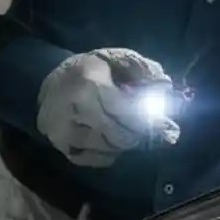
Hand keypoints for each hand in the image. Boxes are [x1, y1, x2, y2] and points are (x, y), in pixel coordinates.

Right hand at [36, 48, 181, 167]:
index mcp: (89, 83)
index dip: (149, 119)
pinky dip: (110, 154)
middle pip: (119, 135)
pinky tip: (112, 139)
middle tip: (147, 128)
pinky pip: (95, 160)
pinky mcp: (59, 146)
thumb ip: (145, 71)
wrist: (52, 79)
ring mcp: (62, 131)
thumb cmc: (92, 68)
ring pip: (109, 149)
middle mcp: (72, 109)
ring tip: (128, 129)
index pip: (127, 112)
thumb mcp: (119, 59)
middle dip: (138, 134)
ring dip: (125, 143)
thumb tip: (166, 88)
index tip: (164, 123)